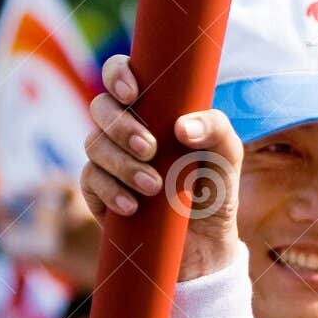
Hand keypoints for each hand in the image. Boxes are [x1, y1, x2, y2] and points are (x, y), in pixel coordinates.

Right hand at [80, 54, 242, 279]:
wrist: (206, 243)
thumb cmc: (215, 190)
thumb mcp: (227, 157)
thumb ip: (217, 129)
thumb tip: (182, 127)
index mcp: (153, 110)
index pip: (121, 75)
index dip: (118, 74)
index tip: (132, 92)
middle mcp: (126, 130)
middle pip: (101, 109)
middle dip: (122, 126)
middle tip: (150, 148)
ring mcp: (109, 160)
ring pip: (93, 145)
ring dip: (122, 163)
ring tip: (154, 186)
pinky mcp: (99, 192)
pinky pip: (90, 181)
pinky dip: (110, 191)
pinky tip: (132, 206)